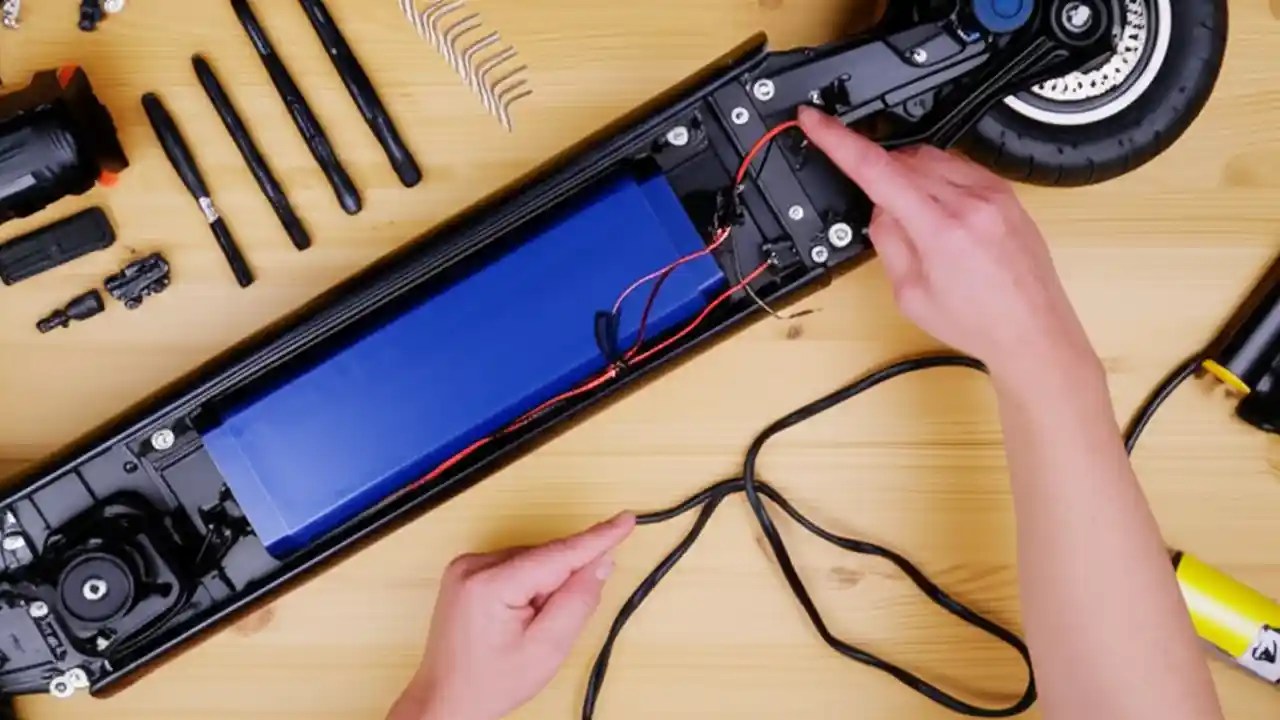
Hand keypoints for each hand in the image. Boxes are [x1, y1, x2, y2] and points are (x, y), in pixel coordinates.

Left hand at [388, 513, 635, 719]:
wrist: (445, 699)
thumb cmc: (490, 683)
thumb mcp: (546, 649)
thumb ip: (577, 602)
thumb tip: (600, 563)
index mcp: (490, 583)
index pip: (558, 554)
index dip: (598, 538)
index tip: (625, 521)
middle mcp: (474, 565)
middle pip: (545, 558)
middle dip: (563, 583)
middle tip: (554, 623)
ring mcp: (466, 566)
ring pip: (532, 563)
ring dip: (544, 588)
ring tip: (528, 628)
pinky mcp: (466, 572)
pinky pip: (515, 567)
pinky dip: (528, 587)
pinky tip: (518, 617)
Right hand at [797, 107, 1098, 383]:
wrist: (1033, 331)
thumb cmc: (979, 321)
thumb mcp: (911, 293)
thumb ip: (888, 241)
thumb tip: (878, 208)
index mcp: (941, 229)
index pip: (877, 170)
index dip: (839, 141)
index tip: (816, 121)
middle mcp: (971, 202)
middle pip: (901, 160)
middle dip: (878, 178)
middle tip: (882, 218)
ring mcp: (993, 193)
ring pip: (929, 159)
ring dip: (907, 178)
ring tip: (917, 224)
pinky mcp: (1006, 192)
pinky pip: (957, 166)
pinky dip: (936, 180)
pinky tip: (939, 213)